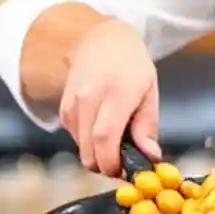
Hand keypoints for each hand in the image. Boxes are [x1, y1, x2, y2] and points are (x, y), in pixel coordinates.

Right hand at [58, 19, 161, 177]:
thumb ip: (147, 126)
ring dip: (97, 156)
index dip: (112, 162)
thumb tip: (151, 157)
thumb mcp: (149, 91)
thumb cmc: (131, 67)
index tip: (124, 172)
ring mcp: (73, 102)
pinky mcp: (63, 108)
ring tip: (114, 143)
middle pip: (89, 149)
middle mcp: (90, 97)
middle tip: (122, 164)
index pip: (105, 137)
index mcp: (117, 92)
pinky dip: (87, 143)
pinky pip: (74, 137)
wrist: (101, 41)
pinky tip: (100, 128)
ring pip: (81, 148)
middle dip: (105, 166)